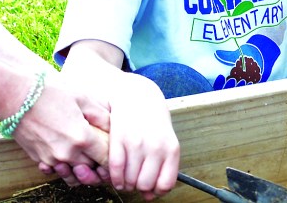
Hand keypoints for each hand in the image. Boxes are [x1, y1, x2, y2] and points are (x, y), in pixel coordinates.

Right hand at [11, 76, 109, 186]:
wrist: (14, 97)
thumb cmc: (49, 93)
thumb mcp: (81, 97)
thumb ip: (100, 114)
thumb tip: (112, 125)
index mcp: (82, 138)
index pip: (106, 159)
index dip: (113, 156)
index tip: (113, 148)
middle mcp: (68, 154)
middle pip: (92, 171)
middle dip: (99, 165)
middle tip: (99, 151)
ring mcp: (52, 159)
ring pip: (73, 176)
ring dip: (81, 171)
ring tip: (83, 157)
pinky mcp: (39, 159)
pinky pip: (56, 171)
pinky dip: (62, 167)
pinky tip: (64, 154)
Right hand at [102, 74, 179, 199]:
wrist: (136, 93)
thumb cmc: (152, 118)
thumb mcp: (166, 140)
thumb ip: (161, 167)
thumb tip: (151, 195)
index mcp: (171, 149)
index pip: (165, 184)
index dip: (155, 191)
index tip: (149, 189)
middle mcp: (156, 147)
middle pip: (145, 184)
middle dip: (138, 187)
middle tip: (134, 181)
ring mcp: (137, 143)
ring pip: (130, 180)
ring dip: (125, 184)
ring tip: (124, 179)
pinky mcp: (119, 138)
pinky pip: (116, 168)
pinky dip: (114, 177)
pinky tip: (115, 176)